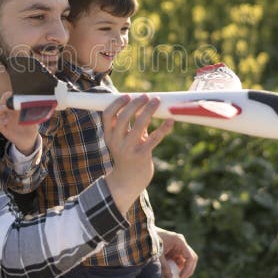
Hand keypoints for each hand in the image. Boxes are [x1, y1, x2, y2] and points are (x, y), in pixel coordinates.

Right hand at [0, 91, 38, 155]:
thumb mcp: (34, 120)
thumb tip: (35, 107)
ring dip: (0, 109)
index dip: (9, 95)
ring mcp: (6, 120)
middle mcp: (10, 113)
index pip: (11, 98)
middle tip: (8, 100)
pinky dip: (1, 122)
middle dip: (3, 99)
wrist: (29, 140)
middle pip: (2, 102)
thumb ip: (34, 114)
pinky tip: (7, 123)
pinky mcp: (4, 129)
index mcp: (17, 108)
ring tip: (6, 109)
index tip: (12, 94)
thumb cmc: (31, 127)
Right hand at [102, 95, 173, 215]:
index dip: (117, 104)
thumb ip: (132, 124)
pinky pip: (154, 139)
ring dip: (148, 111)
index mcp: (109, 136)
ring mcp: (129, 149)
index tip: (127, 95)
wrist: (128, 182)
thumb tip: (143, 104)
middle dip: (135, 104)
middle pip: (123, 118)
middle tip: (146, 96)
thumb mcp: (124, 140)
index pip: (107, 115)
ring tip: (157, 101)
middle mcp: (116, 142)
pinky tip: (170, 121)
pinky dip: (163, 128)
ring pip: (139, 126)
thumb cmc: (128, 156)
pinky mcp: (142, 156)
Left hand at [156, 227, 197, 277]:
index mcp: (179, 241)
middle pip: (191, 259)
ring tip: (174, 277)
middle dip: (187, 270)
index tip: (181, 277)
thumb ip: (164, 267)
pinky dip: (176, 268)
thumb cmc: (151, 241)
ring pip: (185, 261)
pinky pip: (179, 261)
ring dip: (182, 270)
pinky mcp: (173, 251)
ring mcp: (178, 247)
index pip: (190, 257)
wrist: (143, 234)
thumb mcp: (157, 254)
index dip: (188, 269)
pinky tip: (170, 273)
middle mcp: (181, 244)